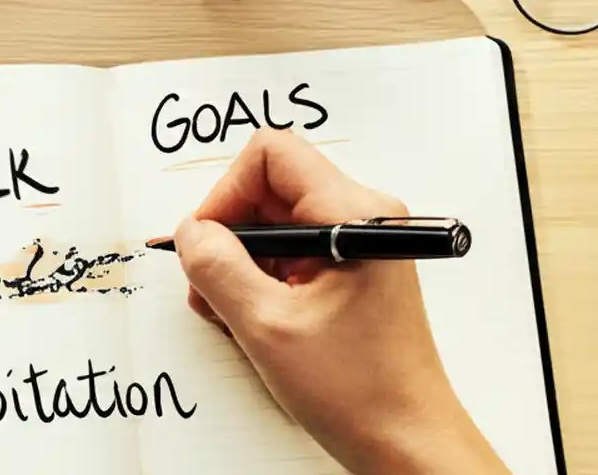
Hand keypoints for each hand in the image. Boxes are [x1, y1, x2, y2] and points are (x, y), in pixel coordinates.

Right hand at [172, 129, 507, 474]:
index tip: (208, 241)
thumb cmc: (359, 390)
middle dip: (228, 236)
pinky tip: (254, 322)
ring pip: (275, 225)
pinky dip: (261, 281)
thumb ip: (218, 268)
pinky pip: (291, 254)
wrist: (407, 442)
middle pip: (269, 189)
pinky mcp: (352, 270)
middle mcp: (361, 217)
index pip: (272, 154)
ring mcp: (358, 243)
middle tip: (209, 287)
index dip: (227, 192)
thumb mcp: (266, 326)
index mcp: (353, 214)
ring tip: (231, 314)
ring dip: (240, 265)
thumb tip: (191, 232)